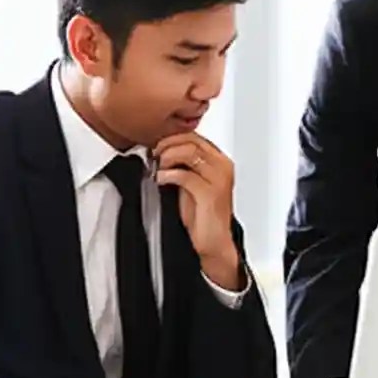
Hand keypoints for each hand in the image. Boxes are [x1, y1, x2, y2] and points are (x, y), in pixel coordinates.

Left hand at [154, 133, 244, 290]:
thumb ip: (183, 164)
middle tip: (155, 156)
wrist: (214, 242)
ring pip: (189, 152)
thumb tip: (161, 150)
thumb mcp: (191, 182)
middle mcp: (223, 166)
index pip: (195, 136)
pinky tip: (161, 180)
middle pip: (192, 140)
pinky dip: (168, 175)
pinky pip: (185, 175)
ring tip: (159, 169)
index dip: (172, 138)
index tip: (157, 146)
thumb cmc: (202, 215)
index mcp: (220, 161)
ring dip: (168, 158)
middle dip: (168, 145)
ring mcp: (219, 179)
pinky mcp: (211, 193)